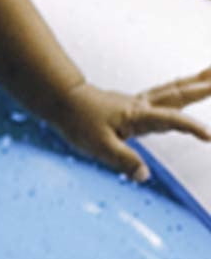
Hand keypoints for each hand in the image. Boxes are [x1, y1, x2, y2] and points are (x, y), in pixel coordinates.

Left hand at [46, 66, 210, 182]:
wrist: (63, 100)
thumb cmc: (78, 122)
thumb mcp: (98, 147)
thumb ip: (123, 160)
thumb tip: (144, 176)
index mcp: (138, 115)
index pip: (171, 120)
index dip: (191, 128)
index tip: (209, 137)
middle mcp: (143, 105)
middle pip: (180, 95)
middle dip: (204, 88)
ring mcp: (139, 102)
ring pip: (174, 90)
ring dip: (196, 82)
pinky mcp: (133, 103)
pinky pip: (163, 92)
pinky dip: (179, 87)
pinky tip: (184, 87)